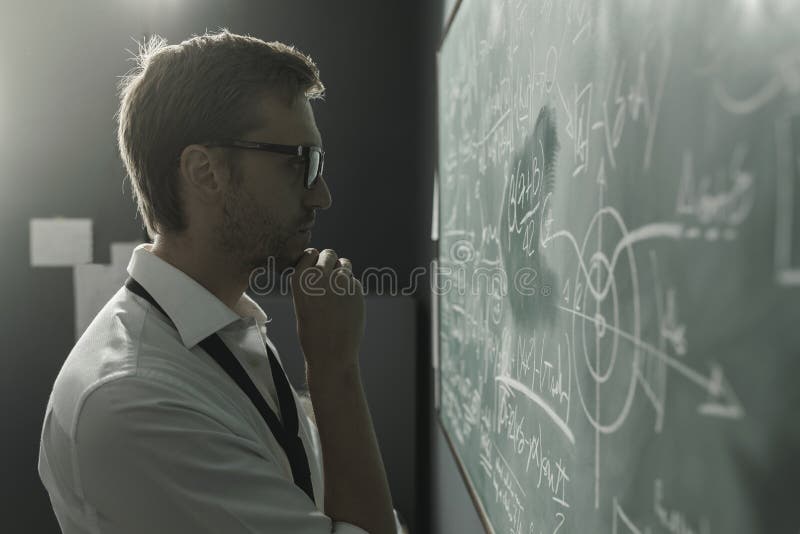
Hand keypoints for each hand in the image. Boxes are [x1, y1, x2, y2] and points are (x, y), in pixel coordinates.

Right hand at [291, 248, 364, 373]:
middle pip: (329, 254)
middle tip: (328, 280)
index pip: (310, 253)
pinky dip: (351, 289)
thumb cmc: (312, 330)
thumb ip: (313, 280)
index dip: (314, 261)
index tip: (315, 272)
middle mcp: (319, 276)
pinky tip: (346, 306)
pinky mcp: (356, 289)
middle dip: (330, 263)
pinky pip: (354, 280)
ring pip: (344, 264)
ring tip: (337, 293)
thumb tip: (326, 262)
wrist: (331, 353)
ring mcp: (339, 281)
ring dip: (342, 273)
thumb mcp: (302, 302)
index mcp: (300, 279)